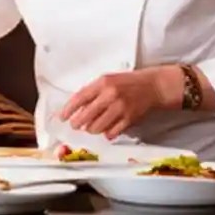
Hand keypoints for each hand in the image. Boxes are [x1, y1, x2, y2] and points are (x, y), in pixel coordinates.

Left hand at [59, 67, 179, 139]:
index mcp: (103, 83)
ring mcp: (120, 108)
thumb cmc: (129, 83)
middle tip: (75, 125)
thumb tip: (76, 107)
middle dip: (77, 123)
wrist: (153, 86)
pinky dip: (107, 134)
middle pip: (86, 115)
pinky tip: (106, 130)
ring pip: (97, 127)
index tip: (62, 116)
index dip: (68, 109)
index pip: (80, 97)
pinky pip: (111, 132)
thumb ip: (93, 91)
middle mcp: (111, 95)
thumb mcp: (109, 80)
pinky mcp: (129, 119)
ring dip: (91, 129)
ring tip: (92, 127)